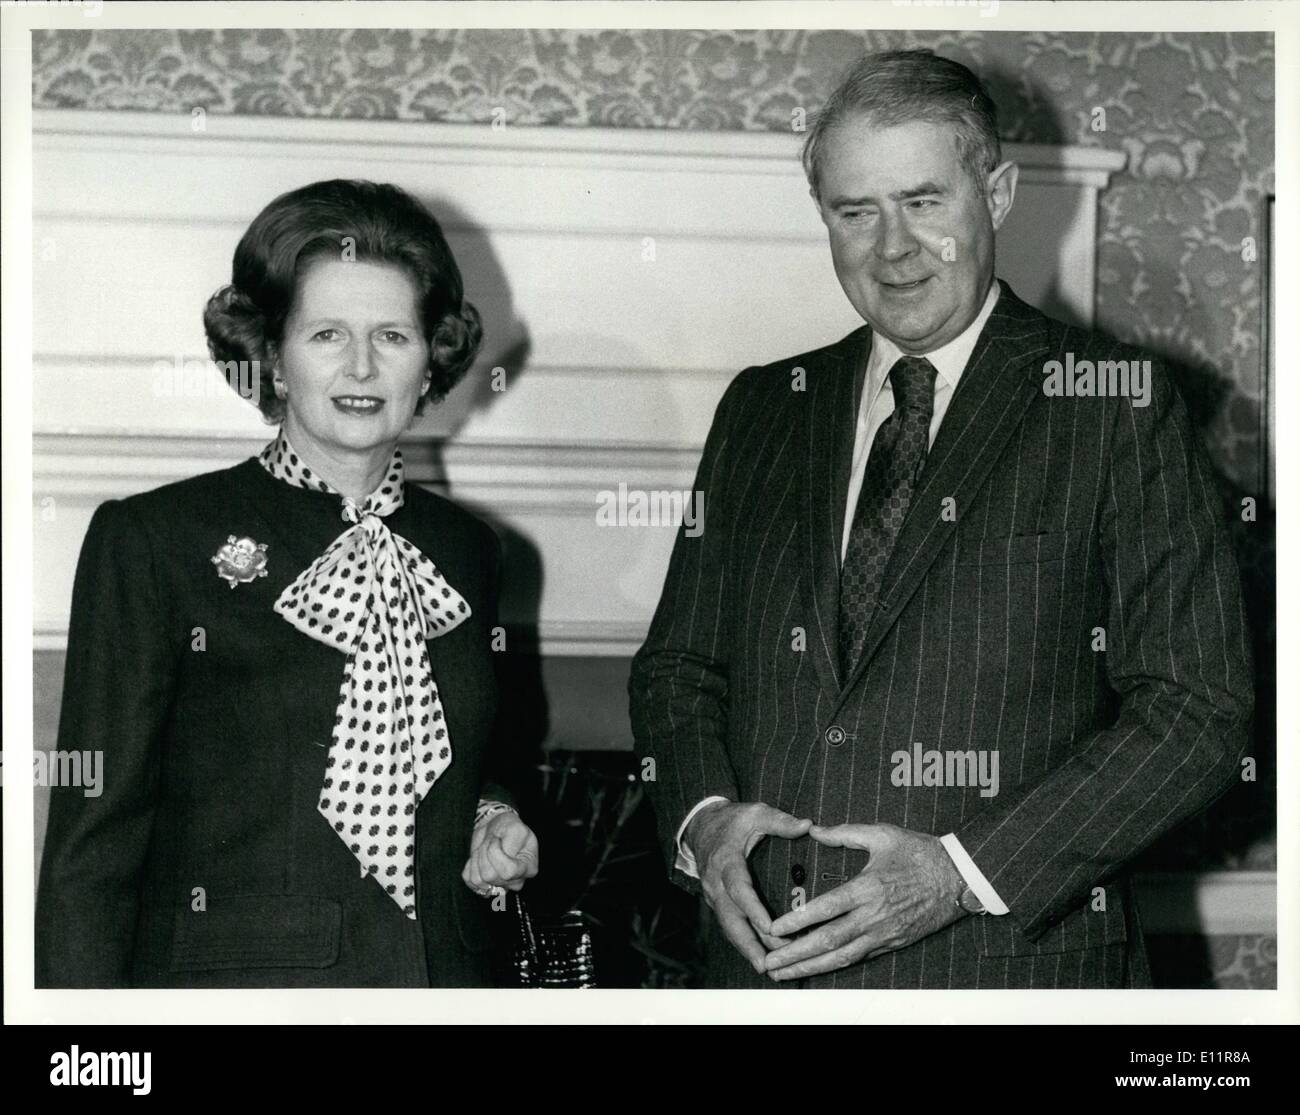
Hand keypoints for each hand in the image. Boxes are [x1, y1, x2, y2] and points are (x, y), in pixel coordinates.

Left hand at [461, 811, 538, 895]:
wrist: (496, 828)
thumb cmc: (508, 827)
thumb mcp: (514, 828)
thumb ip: (511, 844)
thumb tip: (501, 858)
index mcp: (529, 868)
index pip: (508, 871)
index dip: (496, 854)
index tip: (496, 839)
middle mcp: (516, 881)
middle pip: (490, 876)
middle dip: (484, 853)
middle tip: (490, 841)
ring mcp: (500, 886)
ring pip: (478, 880)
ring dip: (477, 859)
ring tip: (485, 848)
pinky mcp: (485, 886)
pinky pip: (470, 881)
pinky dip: (471, 866)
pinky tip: (480, 857)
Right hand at [687, 801, 813, 973]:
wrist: (702, 825)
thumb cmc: (733, 820)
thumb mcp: (756, 813)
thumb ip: (780, 821)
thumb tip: (808, 826)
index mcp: (726, 861)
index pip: (739, 889)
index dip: (753, 910)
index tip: (770, 928)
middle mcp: (716, 883)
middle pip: (730, 918)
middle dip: (748, 943)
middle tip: (766, 964)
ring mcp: (715, 895)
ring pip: (729, 927)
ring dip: (747, 948)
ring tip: (767, 968)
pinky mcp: (718, 902)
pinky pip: (729, 925)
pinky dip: (743, 942)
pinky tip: (759, 957)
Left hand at [763, 822, 964, 980]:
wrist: (960, 877)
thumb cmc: (921, 852)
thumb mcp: (882, 834)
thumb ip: (844, 832)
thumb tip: (814, 829)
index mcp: (867, 887)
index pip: (824, 910)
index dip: (796, 921)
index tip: (773, 929)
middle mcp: (873, 916)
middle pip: (827, 941)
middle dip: (794, 954)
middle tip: (769, 962)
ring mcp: (884, 934)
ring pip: (841, 956)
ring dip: (810, 967)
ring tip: (785, 973)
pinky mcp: (893, 943)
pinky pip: (859, 958)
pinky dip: (835, 966)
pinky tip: (816, 969)